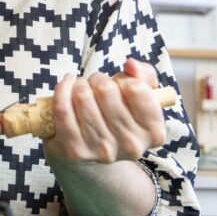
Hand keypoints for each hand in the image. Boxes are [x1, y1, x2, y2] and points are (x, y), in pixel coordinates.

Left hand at [43, 58, 166, 164]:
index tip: (119, 84)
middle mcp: (131, 145)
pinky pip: (62, 108)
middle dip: (97, 80)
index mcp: (154, 132)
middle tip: (96, 86)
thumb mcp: (141, 95)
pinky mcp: (76, 151)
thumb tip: (131, 65)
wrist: (92, 150)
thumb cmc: (118, 115)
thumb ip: (143, 74)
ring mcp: (103, 151)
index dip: (123, 79)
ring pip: (82, 96)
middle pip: (105, 89)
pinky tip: (67, 86)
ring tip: (82, 89)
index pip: (136, 88)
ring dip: (79, 84)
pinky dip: (62, 90)